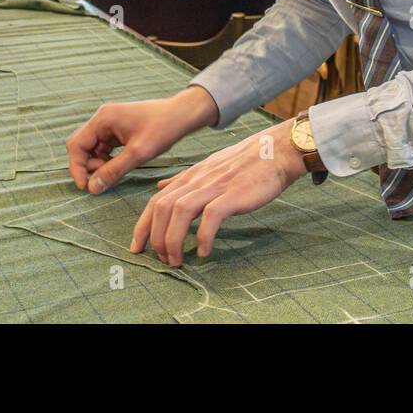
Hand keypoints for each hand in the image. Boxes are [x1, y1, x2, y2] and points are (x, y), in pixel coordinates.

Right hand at [66, 85, 217, 193]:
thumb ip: (113, 170)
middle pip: (81, 146)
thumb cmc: (163, 129)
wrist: (182, 115)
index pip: (77, 145)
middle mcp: (103, 118)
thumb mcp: (138, 153)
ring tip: (114, 172)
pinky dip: (107, 160)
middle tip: (102, 179)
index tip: (85, 187)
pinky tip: (119, 166)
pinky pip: (104, 147)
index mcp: (103, 118)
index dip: (77, 168)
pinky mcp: (118, 130)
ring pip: (92, 148)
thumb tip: (92, 188)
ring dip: (98, 164)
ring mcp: (110, 123)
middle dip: (87, 165)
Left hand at [131, 118, 306, 266]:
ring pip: (180, 212)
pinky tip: (202, 252)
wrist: (276, 151)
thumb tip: (159, 187)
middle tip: (161, 259)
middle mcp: (197, 180)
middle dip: (156, 237)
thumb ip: (183, 180)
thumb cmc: (244, 163)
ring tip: (177, 260)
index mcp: (190, 176)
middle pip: (162, 208)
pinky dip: (202, 236)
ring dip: (173, 240)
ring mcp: (214, 186)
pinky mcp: (233, 195)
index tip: (136, 248)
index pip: (155, 201)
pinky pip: (211, 217)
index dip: (142, 225)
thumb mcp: (208, 166)